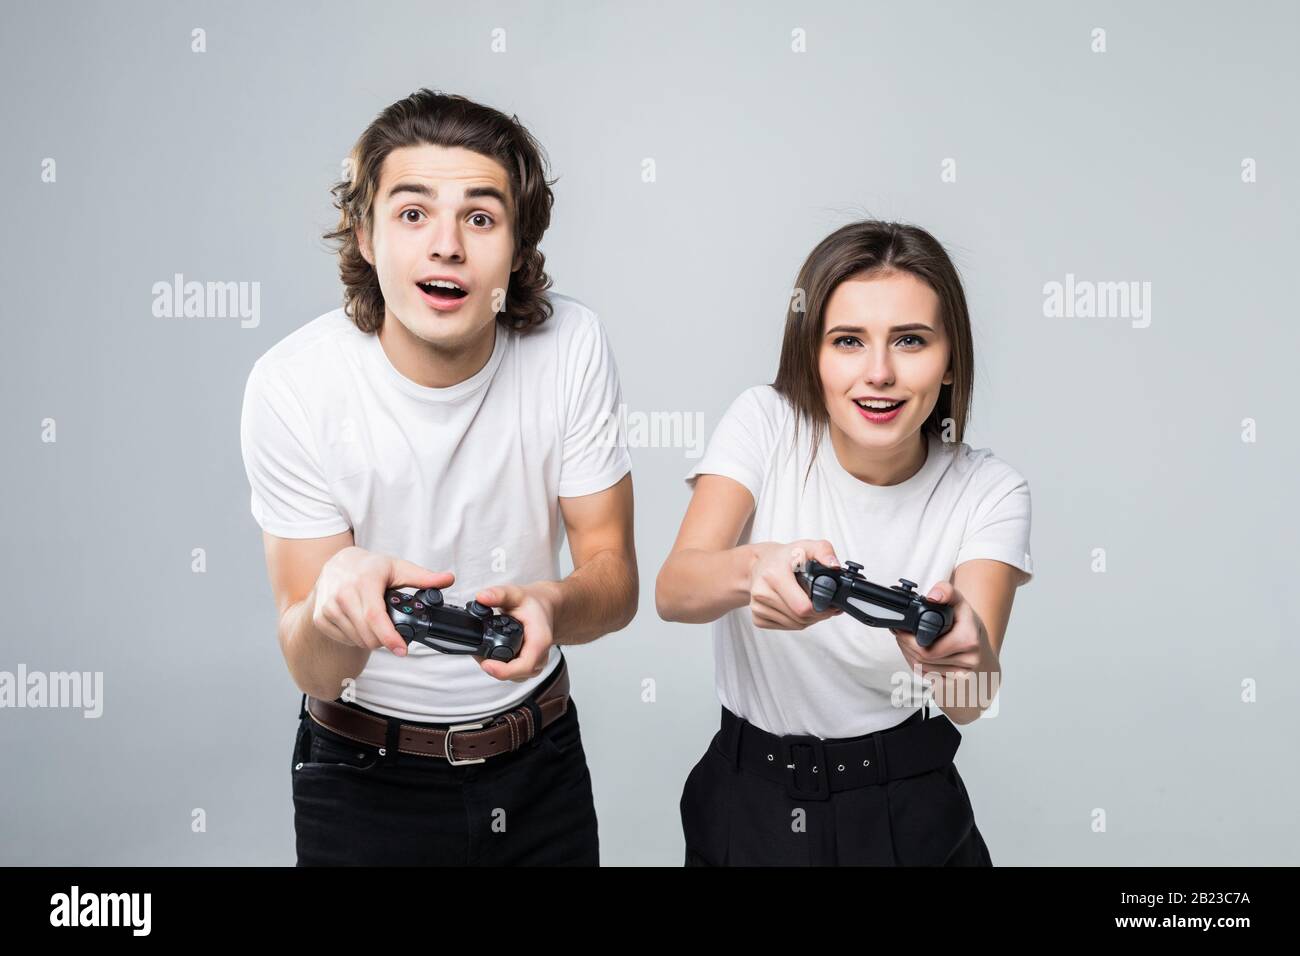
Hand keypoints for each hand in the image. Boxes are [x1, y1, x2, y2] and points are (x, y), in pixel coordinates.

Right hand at [311, 546, 453, 657]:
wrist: (336, 564)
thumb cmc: (369, 567)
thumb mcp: (397, 568)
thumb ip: (423, 577)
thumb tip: (448, 579)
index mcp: (363, 581)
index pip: (376, 617)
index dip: (390, 637)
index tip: (402, 650)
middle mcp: (342, 594)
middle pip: (368, 634)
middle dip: (385, 641)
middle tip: (394, 635)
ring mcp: (328, 607)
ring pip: (357, 639)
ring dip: (371, 639)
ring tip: (375, 623)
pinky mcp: (320, 617)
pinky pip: (345, 639)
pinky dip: (356, 638)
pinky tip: (360, 623)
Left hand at [472, 583, 556, 681]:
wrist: (546, 607)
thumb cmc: (535, 603)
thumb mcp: (516, 594)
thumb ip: (499, 594)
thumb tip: (482, 597)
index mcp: (540, 641)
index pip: (524, 666)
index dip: (503, 670)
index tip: (486, 664)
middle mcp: (541, 656)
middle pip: (517, 674)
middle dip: (494, 668)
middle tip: (478, 654)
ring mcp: (536, 663)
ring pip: (515, 676)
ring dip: (497, 669)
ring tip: (483, 654)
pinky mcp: (530, 665)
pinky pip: (515, 674)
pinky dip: (502, 668)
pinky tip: (492, 657)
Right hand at [747, 539, 844, 630]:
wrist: (760, 564)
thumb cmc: (785, 557)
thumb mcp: (807, 546)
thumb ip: (824, 551)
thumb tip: (834, 566)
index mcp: (774, 576)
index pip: (802, 607)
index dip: (821, 608)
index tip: (830, 602)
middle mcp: (762, 593)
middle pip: (801, 618)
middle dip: (818, 614)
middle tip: (825, 604)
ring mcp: (758, 608)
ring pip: (795, 625)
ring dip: (809, 619)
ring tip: (812, 605)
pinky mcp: (757, 618)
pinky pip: (785, 627)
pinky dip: (796, 622)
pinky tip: (798, 609)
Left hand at [889, 581, 994, 705]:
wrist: (982, 648)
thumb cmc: (967, 625)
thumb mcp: (959, 602)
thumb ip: (946, 591)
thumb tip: (933, 596)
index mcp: (969, 639)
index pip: (927, 649)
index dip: (908, 640)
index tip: (900, 630)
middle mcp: (969, 660)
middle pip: (922, 660)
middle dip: (905, 646)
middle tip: (900, 635)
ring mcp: (962, 676)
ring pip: (922, 670)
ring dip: (909, 656)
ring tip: (908, 643)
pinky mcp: (955, 685)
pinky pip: (927, 678)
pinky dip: (917, 667)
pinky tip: (918, 656)